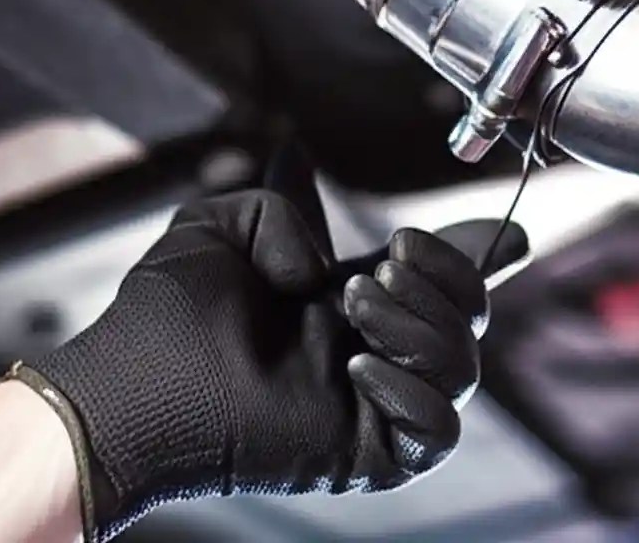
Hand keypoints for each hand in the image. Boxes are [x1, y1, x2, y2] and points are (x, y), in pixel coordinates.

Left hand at [25, 150, 528, 539]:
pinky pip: (440, 433)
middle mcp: (372, 353)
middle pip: (470, 319)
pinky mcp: (370, 456)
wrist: (129, 388)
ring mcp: (375, 407)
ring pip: (463, 370)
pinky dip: (414, 392)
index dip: (474, 255)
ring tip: (354, 302)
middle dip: (446, 278)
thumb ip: (279, 203)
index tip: (508, 231)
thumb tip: (309, 182)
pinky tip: (356, 365)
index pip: (435, 283)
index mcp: (344, 305)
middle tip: (384, 261)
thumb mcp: (222, 226)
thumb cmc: (163, 318)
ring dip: (422, 324)